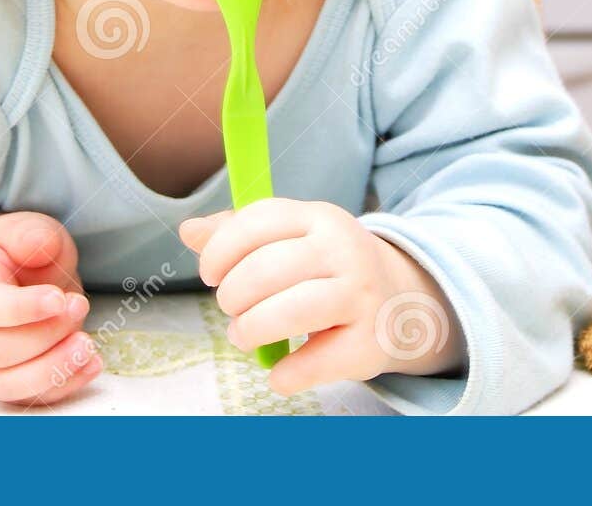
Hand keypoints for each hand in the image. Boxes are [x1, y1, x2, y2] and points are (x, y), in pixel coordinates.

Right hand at [0, 211, 99, 406]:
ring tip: (87, 345)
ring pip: (8, 384)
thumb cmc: (17, 251)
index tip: (59, 298)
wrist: (10, 273)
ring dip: (52, 369)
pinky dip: (63, 386)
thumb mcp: (24, 228)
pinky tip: (92, 364)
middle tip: (79, 305)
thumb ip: (31, 234)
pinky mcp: (13, 378)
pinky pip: (31, 397)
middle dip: (45, 334)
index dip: (21, 309)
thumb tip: (41, 245)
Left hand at [179, 198, 464, 395]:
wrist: (402, 301)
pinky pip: (316, 363)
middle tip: (231, 309)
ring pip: (291, 312)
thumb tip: (188, 231)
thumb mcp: (293, 238)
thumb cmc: (329, 267)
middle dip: (233, 296)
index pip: (260, 220)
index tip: (210, 274)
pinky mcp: (370, 343)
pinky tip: (278, 372)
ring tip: (243, 335)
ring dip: (251, 329)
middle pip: (268, 269)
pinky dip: (286, 374)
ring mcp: (361, 296)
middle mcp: (344, 250)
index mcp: (320, 217)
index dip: (221, 249)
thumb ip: (238, 233)